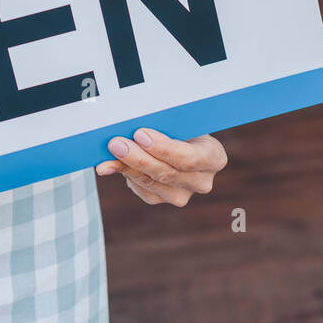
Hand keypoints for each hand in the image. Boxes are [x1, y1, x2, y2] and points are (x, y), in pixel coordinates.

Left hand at [95, 129, 226, 206]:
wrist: (182, 140)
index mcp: (213, 157)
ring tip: (109, 154)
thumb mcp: (176, 122)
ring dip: (127, 168)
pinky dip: (127, 175)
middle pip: (167, 174)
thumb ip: (157, 126)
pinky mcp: (164, 200)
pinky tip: (114, 163)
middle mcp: (202, 181)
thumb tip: (128, 133)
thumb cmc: (180, 125)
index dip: (163, 148)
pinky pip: (143, 190)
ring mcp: (184, 195)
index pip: (188, 158)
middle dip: (138, 158)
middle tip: (116, 143)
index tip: (139, 134)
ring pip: (152, 184)